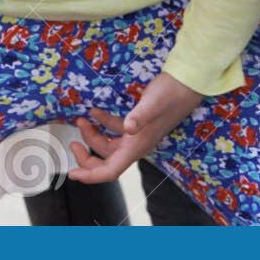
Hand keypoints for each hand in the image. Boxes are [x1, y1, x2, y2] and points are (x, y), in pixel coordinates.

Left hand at [68, 71, 204, 183]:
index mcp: (137, 146)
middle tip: (72, 143)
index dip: (91, 175)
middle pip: (106, 161)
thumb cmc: (170, 94)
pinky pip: (115, 130)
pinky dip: (102, 124)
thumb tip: (128, 128)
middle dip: (87, 157)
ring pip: (108, 145)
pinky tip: (94, 112)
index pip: (110, 170)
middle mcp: (135, 145)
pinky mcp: (137, 124)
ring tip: (80, 120)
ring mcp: (136, 135)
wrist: (186, 84)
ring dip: (92, 136)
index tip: (72, 174)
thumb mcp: (153, 104)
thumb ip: (139, 116)